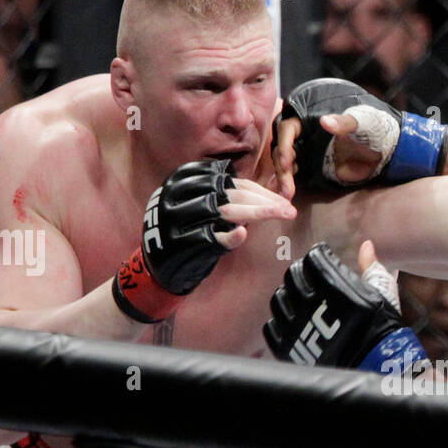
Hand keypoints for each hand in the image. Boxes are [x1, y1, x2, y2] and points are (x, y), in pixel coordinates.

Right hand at [113, 159, 294, 323]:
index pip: (232, 182)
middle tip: (290, 210)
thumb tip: (268, 194)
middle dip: (265, 201)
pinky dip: (226, 237)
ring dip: (256, 213)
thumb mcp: (202, 208)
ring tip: (281, 215)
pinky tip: (243, 234)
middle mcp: (178, 195)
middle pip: (232, 194)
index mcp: (184, 180)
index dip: (261, 191)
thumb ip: (228, 199)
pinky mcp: (178, 244)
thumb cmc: (187, 234)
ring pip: (224, 211)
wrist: (158, 267)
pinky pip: (208, 238)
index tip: (284, 201)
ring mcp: (177, 219)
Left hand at [264, 240, 425, 372]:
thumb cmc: (382, 325)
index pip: (313, 259)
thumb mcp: (382, 292)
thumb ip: (371, 267)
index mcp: (334, 287)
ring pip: (278, 299)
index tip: (323, 258)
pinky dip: (278, 321)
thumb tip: (366, 246)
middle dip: (301, 273)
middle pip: (293, 275)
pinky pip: (271, 327)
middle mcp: (311, 304)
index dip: (318, 256)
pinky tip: (290, 319)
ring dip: (287, 295)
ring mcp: (297, 327)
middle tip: (310, 278)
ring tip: (297, 299)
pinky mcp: (289, 348)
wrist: (376, 364)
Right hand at [275, 111, 385, 199]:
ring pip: (285, 165)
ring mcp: (306, 154)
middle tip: (286, 184)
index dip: (285, 143)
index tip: (288, 160)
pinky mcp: (311, 170)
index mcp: (310, 120)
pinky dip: (288, 186)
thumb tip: (325, 121)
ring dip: (283, 179)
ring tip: (287, 194)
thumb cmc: (370, 128)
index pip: (288, 129)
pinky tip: (287, 196)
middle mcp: (303, 136)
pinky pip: (294, 177)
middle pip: (282, 149)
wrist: (382, 148)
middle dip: (282, 167)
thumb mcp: (359, 123)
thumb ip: (343, 122)